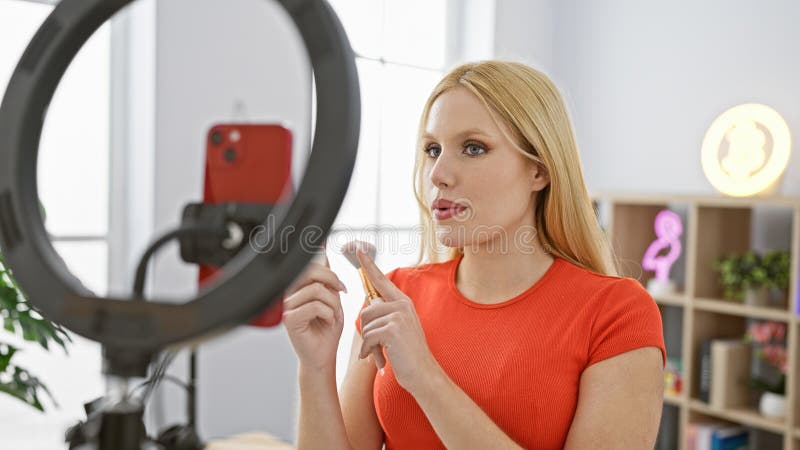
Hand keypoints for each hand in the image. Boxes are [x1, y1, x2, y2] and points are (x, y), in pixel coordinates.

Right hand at [282, 243, 347, 371]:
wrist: (323, 357)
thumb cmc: (327, 330)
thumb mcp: (332, 299)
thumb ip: (327, 279)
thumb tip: (324, 253)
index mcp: (297, 288)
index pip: (306, 264)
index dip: (322, 262)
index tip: (334, 267)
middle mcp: (289, 294)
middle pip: (309, 271)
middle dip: (332, 279)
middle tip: (342, 290)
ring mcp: (288, 307)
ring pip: (316, 290)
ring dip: (333, 302)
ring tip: (333, 314)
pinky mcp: (290, 319)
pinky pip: (315, 306)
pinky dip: (329, 313)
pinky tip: (328, 321)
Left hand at [356, 249, 439, 394]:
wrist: (424, 375)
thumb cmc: (408, 356)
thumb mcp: (397, 330)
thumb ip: (385, 316)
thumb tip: (368, 307)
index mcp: (403, 303)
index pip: (382, 280)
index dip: (369, 265)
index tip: (359, 250)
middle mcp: (403, 305)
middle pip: (366, 311)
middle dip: (365, 333)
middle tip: (375, 349)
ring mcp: (399, 316)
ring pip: (365, 325)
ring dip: (368, 345)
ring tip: (380, 355)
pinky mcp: (393, 328)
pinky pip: (368, 337)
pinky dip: (369, 352)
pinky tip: (379, 361)